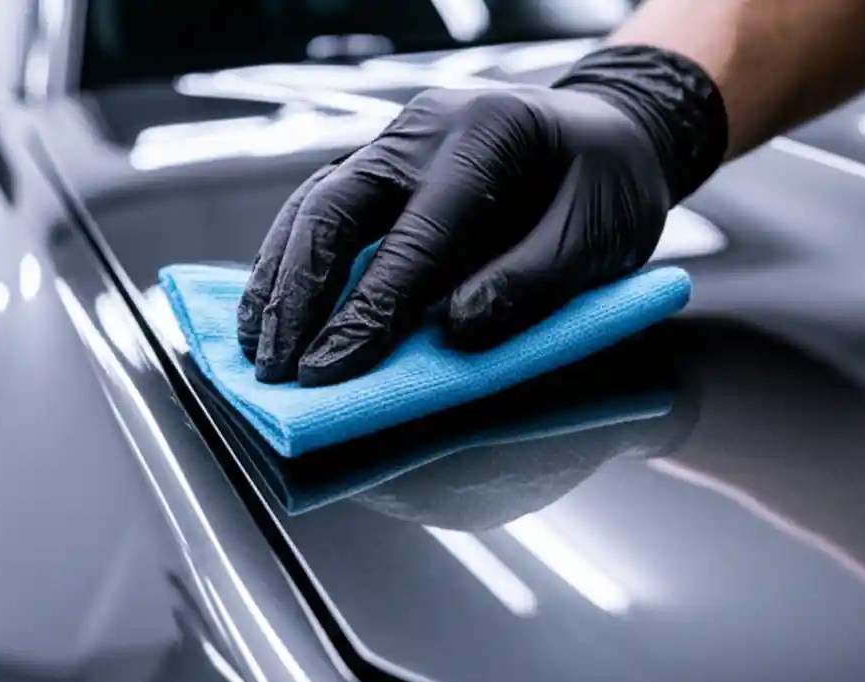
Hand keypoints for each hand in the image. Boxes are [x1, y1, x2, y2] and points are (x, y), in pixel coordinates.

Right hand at [238, 46, 725, 385]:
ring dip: (278, 277)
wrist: (610, 130)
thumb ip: (532, 281)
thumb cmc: (608, 183)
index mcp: (485, 137)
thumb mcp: (599, 233)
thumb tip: (458, 332)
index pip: (414, 237)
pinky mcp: (380, 163)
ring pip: (314, 204)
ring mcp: (394, 142)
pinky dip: (288, 257)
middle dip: (298, 293)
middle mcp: (424, 130)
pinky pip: (319, 205)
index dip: (368, 310)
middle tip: (276, 365)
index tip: (330, 369)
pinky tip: (270, 302)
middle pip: (336, 208)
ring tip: (255, 344)